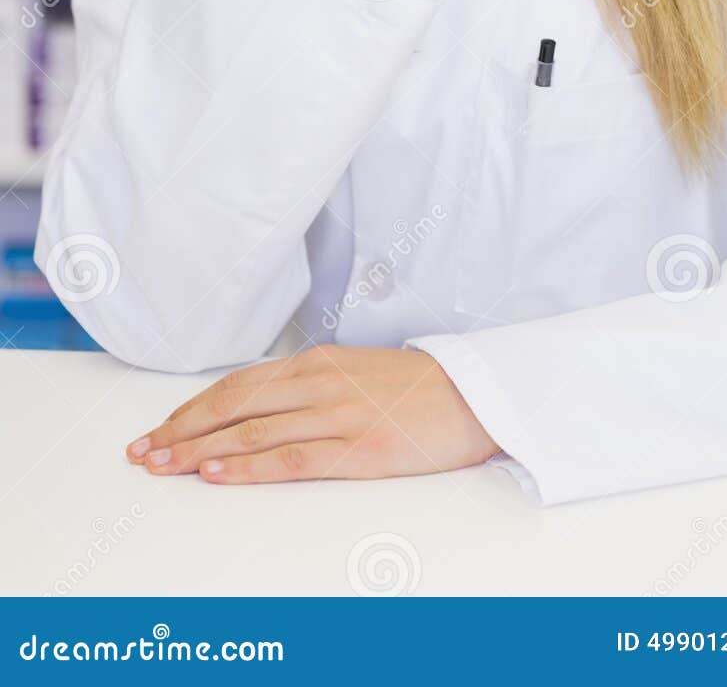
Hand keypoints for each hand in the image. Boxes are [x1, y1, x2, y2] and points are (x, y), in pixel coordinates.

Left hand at [124, 345, 499, 483]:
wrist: (472, 395)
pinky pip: (292, 458)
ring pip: (253, 432)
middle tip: (142, 452)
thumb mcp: (351, 372)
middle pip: (233, 406)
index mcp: (315, 362)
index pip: (236, 385)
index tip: (157, 429)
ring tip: (163, 466)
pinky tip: (217, 475)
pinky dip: (249, 467)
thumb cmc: (411, 387)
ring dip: (200, 451)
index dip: (191, 408)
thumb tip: (251, 410)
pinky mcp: (358, 449)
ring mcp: (337, 415)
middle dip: (181, 430)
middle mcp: (319, 383)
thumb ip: (304, 387)